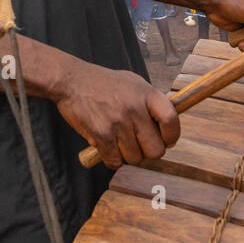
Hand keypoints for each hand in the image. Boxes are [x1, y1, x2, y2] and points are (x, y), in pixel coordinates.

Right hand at [57, 64, 178, 168]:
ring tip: (120, 143)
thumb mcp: (133, 83)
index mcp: (146, 94)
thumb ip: (150, 102)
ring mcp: (118, 123)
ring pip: (135, 158)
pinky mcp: (101, 135)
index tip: (167, 140)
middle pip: (155, 149)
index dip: (172, 136)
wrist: (72, 81)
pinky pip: (115, 161)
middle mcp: (134, 109)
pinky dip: (112, 159)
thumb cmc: (103, 83)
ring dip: (128, 156)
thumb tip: (165, 126)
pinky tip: (107, 148)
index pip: (171, 121)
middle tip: (139, 146)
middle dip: (148, 152)